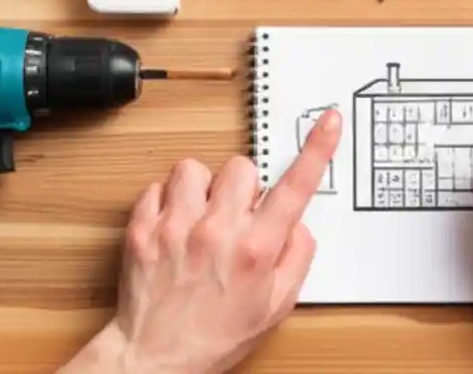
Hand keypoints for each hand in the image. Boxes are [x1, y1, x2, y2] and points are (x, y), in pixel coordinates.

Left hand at [61, 110, 342, 373]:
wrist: (156, 359)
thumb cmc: (215, 336)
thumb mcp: (276, 307)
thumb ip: (297, 258)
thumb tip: (298, 223)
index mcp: (256, 250)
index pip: (295, 187)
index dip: (318, 149)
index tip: (329, 122)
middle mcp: (217, 232)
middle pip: (240, 167)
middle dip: (243, 186)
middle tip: (237, 215)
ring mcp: (175, 227)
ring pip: (194, 167)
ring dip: (201, 187)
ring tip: (200, 217)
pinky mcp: (143, 229)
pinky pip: (157, 187)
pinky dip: (166, 201)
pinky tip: (173, 227)